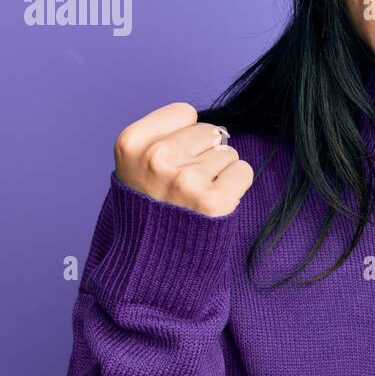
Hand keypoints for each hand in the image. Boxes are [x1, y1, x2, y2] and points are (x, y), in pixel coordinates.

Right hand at [113, 103, 253, 216]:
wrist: (149, 263)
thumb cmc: (149, 211)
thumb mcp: (135, 167)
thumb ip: (163, 139)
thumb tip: (215, 132)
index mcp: (131, 143)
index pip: (185, 112)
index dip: (185, 136)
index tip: (173, 160)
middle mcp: (156, 157)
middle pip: (209, 132)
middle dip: (204, 155)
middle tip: (184, 186)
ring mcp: (185, 179)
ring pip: (228, 153)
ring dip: (219, 174)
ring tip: (196, 198)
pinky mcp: (213, 200)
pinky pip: (242, 171)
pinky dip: (235, 187)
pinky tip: (213, 204)